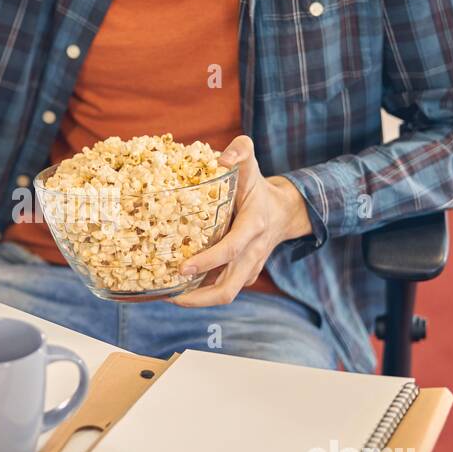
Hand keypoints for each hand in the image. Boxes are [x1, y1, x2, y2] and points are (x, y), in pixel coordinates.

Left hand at [171, 136, 313, 307]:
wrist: (284, 211)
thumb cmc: (259, 188)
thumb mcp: (252, 166)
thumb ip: (240, 151)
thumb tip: (221, 158)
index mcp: (252, 226)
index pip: (231, 249)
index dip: (207, 261)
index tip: (182, 268)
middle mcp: (253, 252)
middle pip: (228, 288)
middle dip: (198, 297)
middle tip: (170, 295)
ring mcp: (250, 266)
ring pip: (225, 294)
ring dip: (197, 300)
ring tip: (169, 295)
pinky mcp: (245, 274)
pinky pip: (224, 288)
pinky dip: (203, 292)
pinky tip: (180, 287)